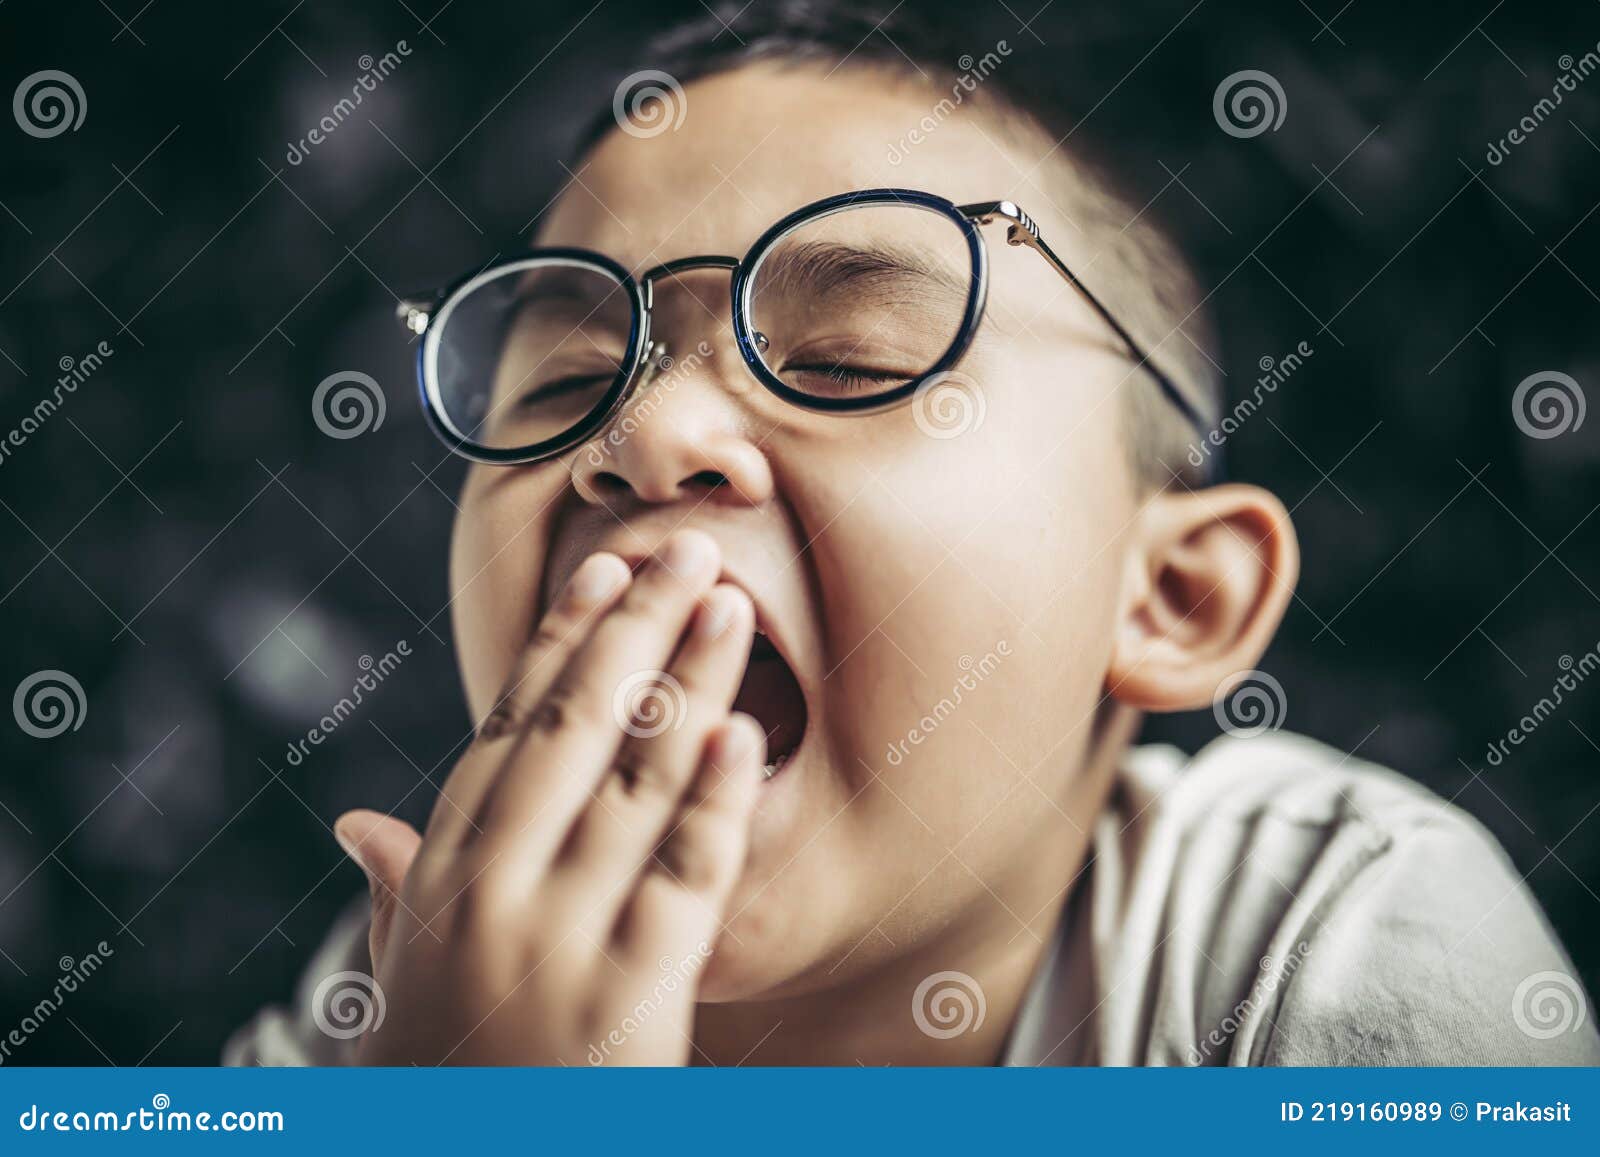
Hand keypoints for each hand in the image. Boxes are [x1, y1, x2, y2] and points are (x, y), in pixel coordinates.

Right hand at [333, 530, 764, 1064]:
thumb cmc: (440, 1071)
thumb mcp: (402, 974)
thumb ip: (395, 886)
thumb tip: (356, 821)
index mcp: (443, 871)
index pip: (509, 727)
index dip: (560, 641)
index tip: (602, 571)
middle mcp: (492, 889)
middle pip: (576, 728)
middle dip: (637, 627)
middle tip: (689, 548)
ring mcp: (558, 941)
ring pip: (635, 782)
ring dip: (689, 681)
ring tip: (731, 604)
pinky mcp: (626, 1000)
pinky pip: (681, 884)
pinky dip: (711, 805)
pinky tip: (740, 737)